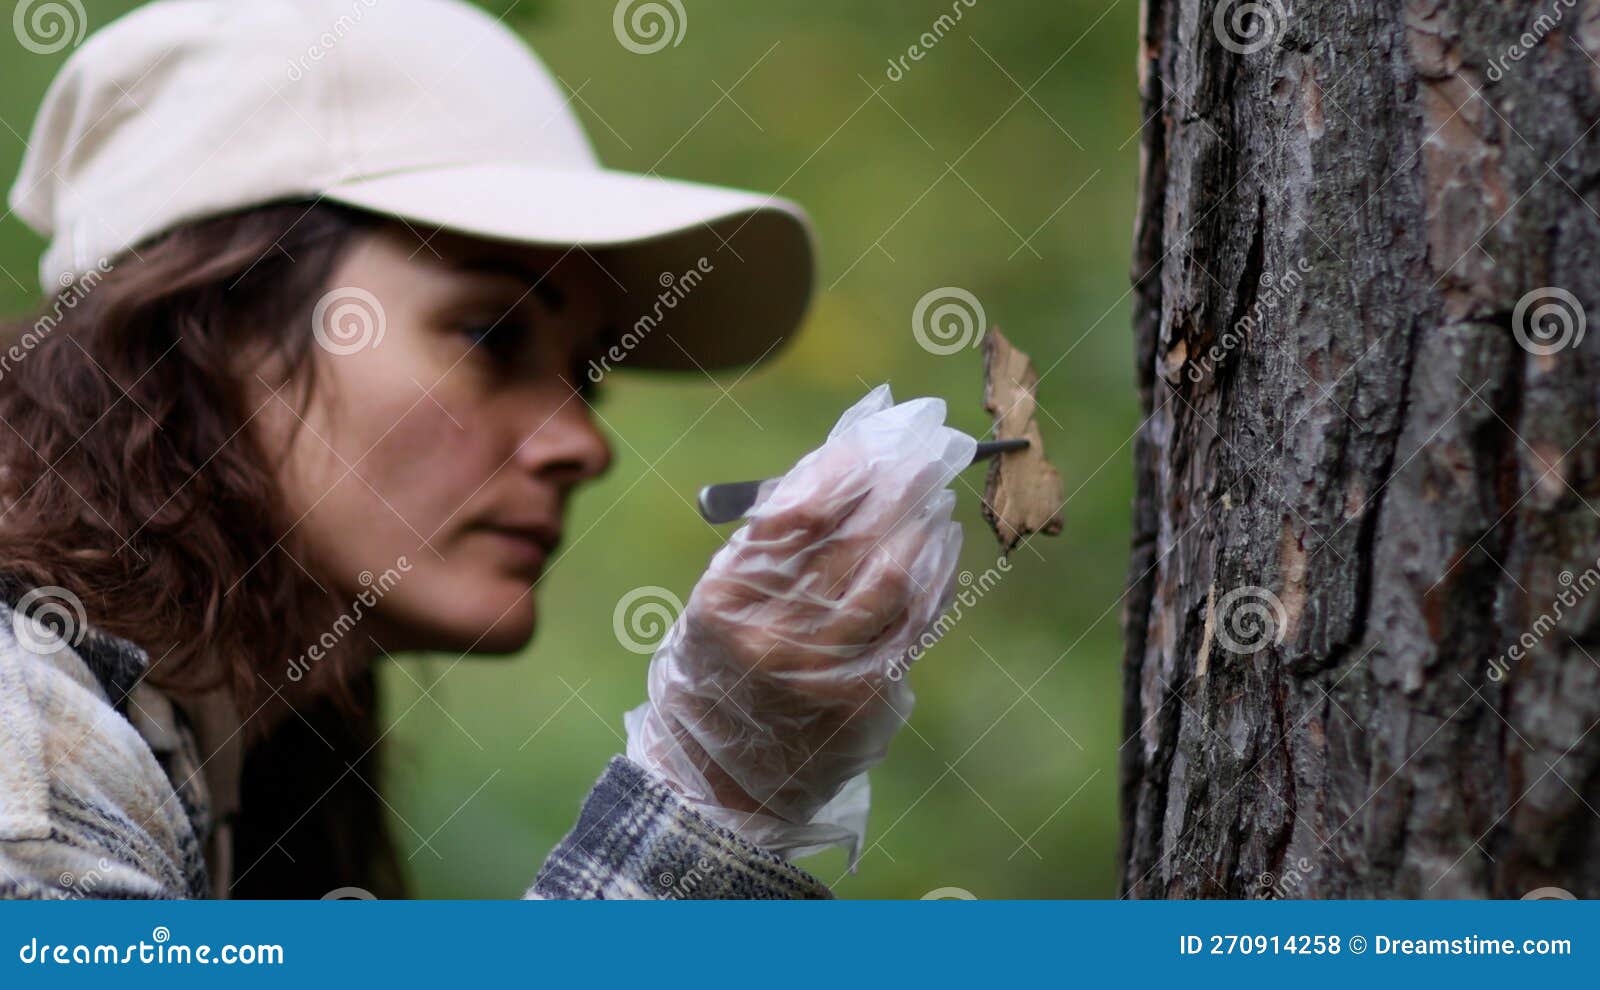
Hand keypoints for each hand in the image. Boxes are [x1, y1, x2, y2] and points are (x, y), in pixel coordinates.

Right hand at [624, 385, 973, 859]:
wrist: (721, 774)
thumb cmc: (722, 664)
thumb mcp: (725, 592)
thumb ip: (774, 529)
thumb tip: (844, 456)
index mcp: (729, 596)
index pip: (798, 510)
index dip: (847, 466)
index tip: (880, 434)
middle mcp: (775, 632)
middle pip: (853, 538)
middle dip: (899, 485)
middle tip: (928, 449)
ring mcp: (823, 670)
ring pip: (892, 579)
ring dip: (923, 528)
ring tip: (936, 497)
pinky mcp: (864, 698)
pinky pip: (913, 623)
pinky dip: (935, 577)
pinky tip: (943, 547)